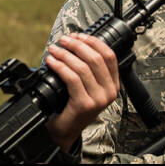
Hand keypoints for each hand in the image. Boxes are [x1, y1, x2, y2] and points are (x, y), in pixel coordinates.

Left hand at [43, 33, 119, 150]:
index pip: (109, 56)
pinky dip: (60, 66)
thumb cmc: (73, 105)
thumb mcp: (87, 85)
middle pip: (95, 59)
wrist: (65, 130)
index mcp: (113, 85)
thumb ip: (88, 68)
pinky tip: (51, 62)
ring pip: (82, 67)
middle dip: (77, 45)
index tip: (79, 35)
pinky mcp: (84, 104)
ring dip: (65, 54)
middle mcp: (109, 92)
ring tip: (54, 49)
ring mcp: (98, 99)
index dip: (94, 42)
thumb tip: (75, 41)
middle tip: (63, 40)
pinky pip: (71, 78)